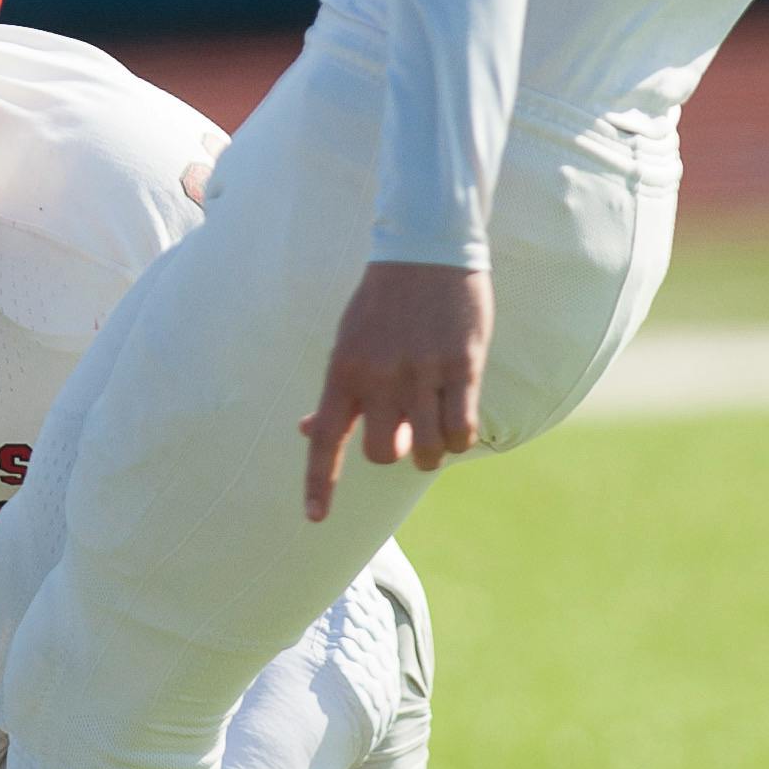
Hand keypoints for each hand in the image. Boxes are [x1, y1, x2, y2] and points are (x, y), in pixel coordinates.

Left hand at [299, 262, 494, 522]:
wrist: (426, 249)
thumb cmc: (382, 303)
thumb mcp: (346, 341)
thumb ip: (335, 391)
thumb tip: (306, 431)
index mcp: (343, 371)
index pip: (324, 440)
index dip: (319, 484)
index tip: (315, 519)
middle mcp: (379, 376)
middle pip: (382, 454)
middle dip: (394, 451)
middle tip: (404, 427)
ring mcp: (422, 372)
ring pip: (426, 451)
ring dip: (431, 450)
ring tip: (435, 425)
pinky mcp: (462, 366)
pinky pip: (461, 430)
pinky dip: (459, 436)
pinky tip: (458, 417)